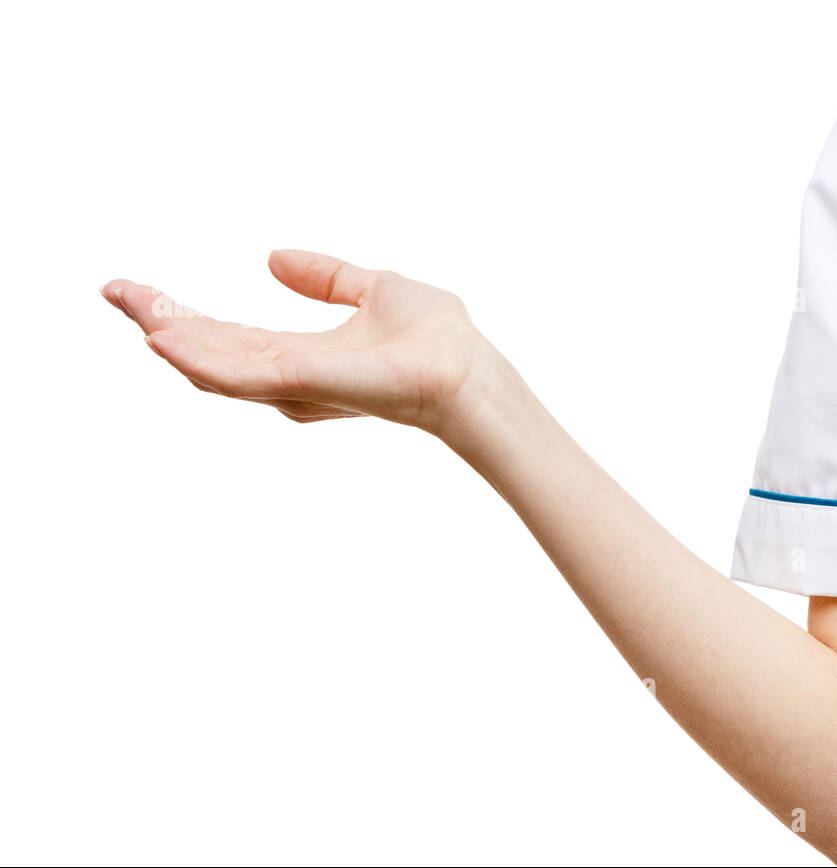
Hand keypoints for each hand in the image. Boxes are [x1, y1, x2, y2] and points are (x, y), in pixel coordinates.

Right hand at [101, 250, 495, 436]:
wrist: (467, 369)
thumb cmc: (437, 340)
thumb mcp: (374, 289)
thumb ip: (326, 278)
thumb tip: (271, 256)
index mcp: (300, 355)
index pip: (228, 336)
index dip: (184, 314)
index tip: (138, 288)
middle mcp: (288, 377)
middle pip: (209, 350)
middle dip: (160, 320)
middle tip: (113, 289)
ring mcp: (293, 385)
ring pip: (212, 363)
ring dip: (167, 331)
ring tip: (127, 301)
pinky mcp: (303, 384)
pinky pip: (238, 375)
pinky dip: (198, 357)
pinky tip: (161, 336)